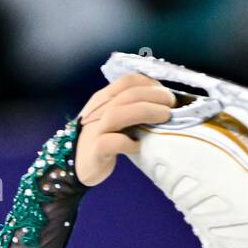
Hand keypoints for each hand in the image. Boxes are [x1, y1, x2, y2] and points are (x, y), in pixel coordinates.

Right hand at [74, 72, 175, 186]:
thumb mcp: (114, 121)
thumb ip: (130, 111)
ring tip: (164, 117)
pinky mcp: (95, 150)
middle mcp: (99, 110)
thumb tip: (162, 106)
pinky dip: (128, 142)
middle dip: (155, 96)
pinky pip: (112, 142)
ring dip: (146, 112)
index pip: (128, 81)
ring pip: (119, 113)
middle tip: (172, 106)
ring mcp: (96, 129)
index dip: (151, 84)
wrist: (74, 165)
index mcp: (104, 99)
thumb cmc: (101, 142)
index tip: (167, 95)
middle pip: (128, 94)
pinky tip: (139, 146)